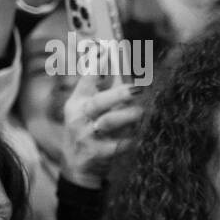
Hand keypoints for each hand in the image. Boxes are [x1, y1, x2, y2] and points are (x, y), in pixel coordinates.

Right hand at [62, 72, 145, 188]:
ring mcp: (85, 136)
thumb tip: (115, 62)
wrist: (77, 168)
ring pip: (109, 122)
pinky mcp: (95, 153)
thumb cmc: (87, 132)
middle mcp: (78, 117)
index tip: (110, 52)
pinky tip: (140, 136)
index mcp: (77, 102)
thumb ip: (100, 90)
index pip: (86, 80)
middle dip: (119, 94)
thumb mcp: (86, 111)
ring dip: (129, 116)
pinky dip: (130, 140)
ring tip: (143, 113)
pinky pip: (117, 145)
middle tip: (139, 89)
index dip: (98, 65)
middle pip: (99, 102)